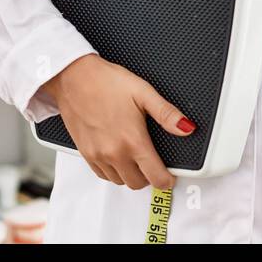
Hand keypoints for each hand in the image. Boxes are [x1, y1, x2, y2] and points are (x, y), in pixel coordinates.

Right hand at [40, 54, 194, 189]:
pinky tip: (118, 155)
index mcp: (133, 141)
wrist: (74, 78)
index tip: (170, 175)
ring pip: (119, 181)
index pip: (155, 178)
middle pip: (138, 184)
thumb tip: (187, 128)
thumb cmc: (106, 82)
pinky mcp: (85, 154)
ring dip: (131, 175)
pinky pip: (102, 175)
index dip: (167, 180)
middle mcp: (114, 153)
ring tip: (136, 157)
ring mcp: (97, 155)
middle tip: (154, 162)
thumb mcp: (144, 92)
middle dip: (149, 177)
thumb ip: (167, 114)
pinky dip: (113, 171)